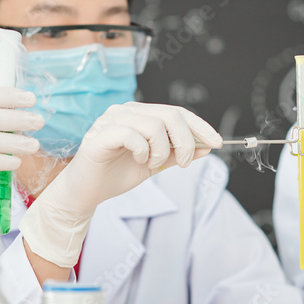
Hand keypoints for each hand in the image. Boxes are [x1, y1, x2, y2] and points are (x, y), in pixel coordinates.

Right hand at [20, 102, 221, 266]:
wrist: (86, 192)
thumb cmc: (116, 174)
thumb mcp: (156, 164)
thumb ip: (177, 154)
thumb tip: (206, 146)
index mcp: (140, 114)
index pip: (177, 112)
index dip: (200, 126)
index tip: (217, 143)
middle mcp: (125, 111)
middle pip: (170, 115)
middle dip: (185, 140)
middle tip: (183, 163)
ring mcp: (111, 120)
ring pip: (154, 125)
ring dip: (162, 150)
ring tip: (153, 165)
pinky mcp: (100, 135)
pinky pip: (133, 135)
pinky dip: (143, 151)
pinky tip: (139, 161)